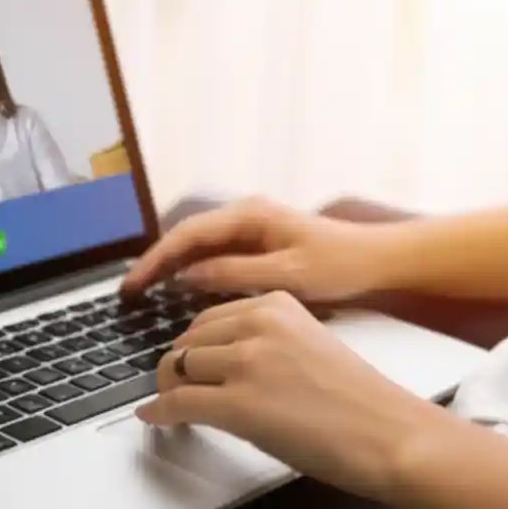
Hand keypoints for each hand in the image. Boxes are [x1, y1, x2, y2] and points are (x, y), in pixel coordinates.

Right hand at [122, 197, 388, 301]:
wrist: (378, 261)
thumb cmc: (340, 265)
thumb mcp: (286, 276)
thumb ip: (234, 273)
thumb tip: (187, 276)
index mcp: (250, 215)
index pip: (187, 234)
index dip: (155, 260)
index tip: (133, 285)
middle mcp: (246, 215)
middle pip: (187, 236)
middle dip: (156, 262)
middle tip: (129, 292)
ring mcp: (253, 229)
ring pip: (199, 246)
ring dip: (172, 267)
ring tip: (146, 293)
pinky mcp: (260, 245)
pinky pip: (216, 255)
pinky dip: (194, 271)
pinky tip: (183, 291)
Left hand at [134, 291, 445, 500]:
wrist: (389, 434)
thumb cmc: (359, 401)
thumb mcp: (309, 344)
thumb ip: (267, 339)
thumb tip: (221, 359)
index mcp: (278, 304)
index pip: (210, 317)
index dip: (193, 344)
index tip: (186, 359)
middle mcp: (259, 324)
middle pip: (187, 339)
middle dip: (177, 366)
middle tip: (174, 387)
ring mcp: (247, 363)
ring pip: (177, 368)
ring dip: (168, 390)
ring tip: (170, 405)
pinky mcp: (239, 405)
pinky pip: (178, 404)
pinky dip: (159, 412)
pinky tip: (155, 418)